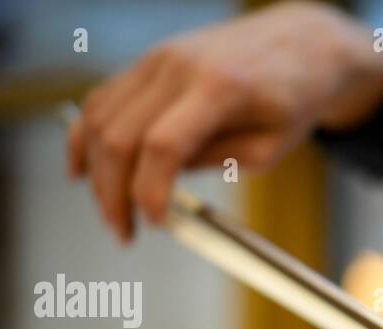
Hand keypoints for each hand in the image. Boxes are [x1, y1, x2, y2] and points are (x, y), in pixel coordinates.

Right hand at [67, 1, 382, 241]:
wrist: (300, 43)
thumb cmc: (293, 97)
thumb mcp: (273, 146)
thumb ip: (218, 162)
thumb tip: (165, 183)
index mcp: (219, 87)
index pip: (163, 145)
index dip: (150, 192)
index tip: (156, 224)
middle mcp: (178, 66)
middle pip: (120, 135)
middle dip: (114, 193)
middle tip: (124, 232)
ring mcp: (157, 59)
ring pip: (100, 117)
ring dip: (96, 171)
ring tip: (111, 212)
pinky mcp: (148, 61)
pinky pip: (102, 99)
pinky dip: (86, 136)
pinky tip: (82, 169)